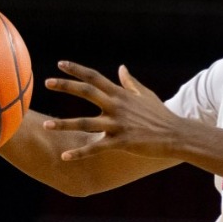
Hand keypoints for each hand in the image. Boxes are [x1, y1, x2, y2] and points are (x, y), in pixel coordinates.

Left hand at [41, 62, 184, 160]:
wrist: (176, 135)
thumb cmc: (161, 115)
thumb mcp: (146, 95)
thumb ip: (130, 82)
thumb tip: (121, 68)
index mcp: (121, 94)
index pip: (95, 77)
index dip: (77, 70)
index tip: (60, 64)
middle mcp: (117, 106)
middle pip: (87, 92)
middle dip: (66, 87)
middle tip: (47, 82)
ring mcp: (118, 124)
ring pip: (86, 123)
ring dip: (64, 125)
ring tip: (46, 126)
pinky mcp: (121, 142)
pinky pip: (96, 148)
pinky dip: (80, 153)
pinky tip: (64, 157)